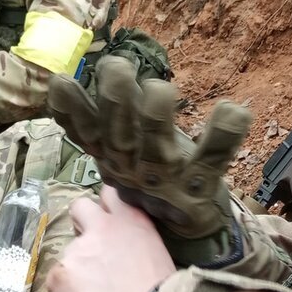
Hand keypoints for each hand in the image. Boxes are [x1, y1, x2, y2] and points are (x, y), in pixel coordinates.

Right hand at [48, 55, 250, 262]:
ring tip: (160, 88)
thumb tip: (57, 84)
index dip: (70, 110)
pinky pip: (215, 157)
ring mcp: (167, 177)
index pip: (83, 131)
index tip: (61, 81)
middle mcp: (132, 166)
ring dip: (157, 117)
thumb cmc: (144, 173)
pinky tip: (235, 110)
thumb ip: (88, 120)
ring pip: (158, 147)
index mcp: (109, 153)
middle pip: (118, 134)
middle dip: (117, 101)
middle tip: (117, 66)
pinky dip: (225, 135)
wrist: (182, 225)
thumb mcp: (111, 150)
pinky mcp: (202, 183)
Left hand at [48, 186, 173, 291]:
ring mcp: (76, 250)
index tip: (106, 223)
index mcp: (131, 221)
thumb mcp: (158, 257)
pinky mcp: (59, 276)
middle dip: (81, 225)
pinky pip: (56, 285)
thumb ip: (135, 247)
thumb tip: (124, 258)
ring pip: (68, 257)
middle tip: (91, 254)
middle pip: (79, 209)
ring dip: (76, 272)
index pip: (110, 194)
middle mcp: (100, 228)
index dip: (104, 208)